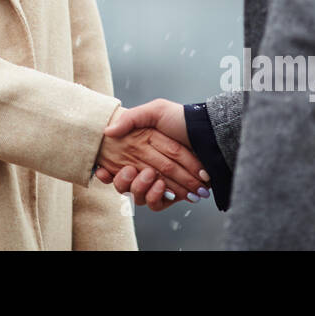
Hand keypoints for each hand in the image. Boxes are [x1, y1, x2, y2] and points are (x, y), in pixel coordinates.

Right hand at [95, 99, 210, 210]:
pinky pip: (155, 204)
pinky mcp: (169, 194)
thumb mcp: (156, 110)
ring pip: (138, 195)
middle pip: (128, 183)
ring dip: (140, 188)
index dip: (112, 172)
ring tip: (150, 176)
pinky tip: (160, 186)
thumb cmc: (181, 119)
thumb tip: (108, 132)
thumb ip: (131, 118)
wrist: (206, 130)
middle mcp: (146, 168)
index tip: (110, 170)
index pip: (121, 166)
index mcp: (140, 150)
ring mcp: (157, 182)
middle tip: (139, 170)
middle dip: (128, 180)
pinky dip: (154, 197)